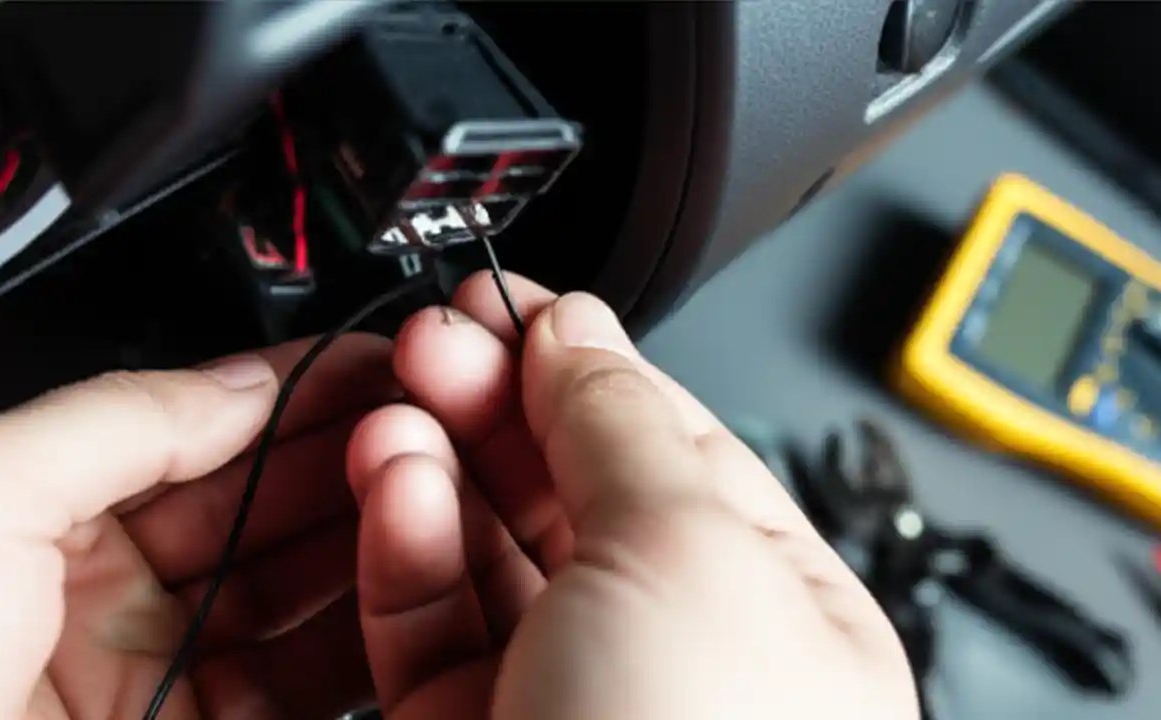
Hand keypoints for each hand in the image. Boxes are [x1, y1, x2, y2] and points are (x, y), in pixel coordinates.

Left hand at [0, 334, 397, 718]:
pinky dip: (358, 644)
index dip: (295, 395)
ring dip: (369, 546)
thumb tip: (246, 375)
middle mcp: (102, 595)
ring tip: (439, 496)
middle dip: (349, 461)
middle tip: (432, 425)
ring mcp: (152, 680)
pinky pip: (299, 691)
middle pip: (262, 510)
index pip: (202, 433)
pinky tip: (409, 594)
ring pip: (294, 600)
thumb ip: (126, 419)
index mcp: (42, 511)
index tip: (381, 369)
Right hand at [351, 273, 917, 719]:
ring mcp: (561, 694)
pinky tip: (392, 478)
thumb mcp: (688, 553)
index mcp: (768, 597)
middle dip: (500, 397)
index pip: (668, 439)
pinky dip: (403, 540)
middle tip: (439, 334)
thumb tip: (578, 327)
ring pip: (488, 546)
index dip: (585, 359)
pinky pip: (426, 618)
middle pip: (570, 484)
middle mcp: (668, 647)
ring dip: (441, 459)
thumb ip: (622, 426)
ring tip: (401, 398)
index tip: (509, 302)